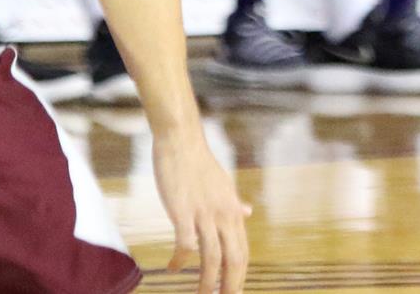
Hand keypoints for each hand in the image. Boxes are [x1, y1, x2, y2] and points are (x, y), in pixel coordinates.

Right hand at [153, 132, 249, 293]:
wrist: (181, 141)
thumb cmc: (199, 164)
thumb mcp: (223, 185)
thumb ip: (234, 203)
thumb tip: (247, 211)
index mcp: (233, 211)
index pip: (243, 252)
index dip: (240, 276)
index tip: (235, 292)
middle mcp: (224, 214)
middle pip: (234, 259)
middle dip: (230, 286)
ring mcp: (205, 213)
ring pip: (211, 257)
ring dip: (206, 282)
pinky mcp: (183, 211)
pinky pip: (186, 243)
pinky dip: (180, 260)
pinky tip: (172, 269)